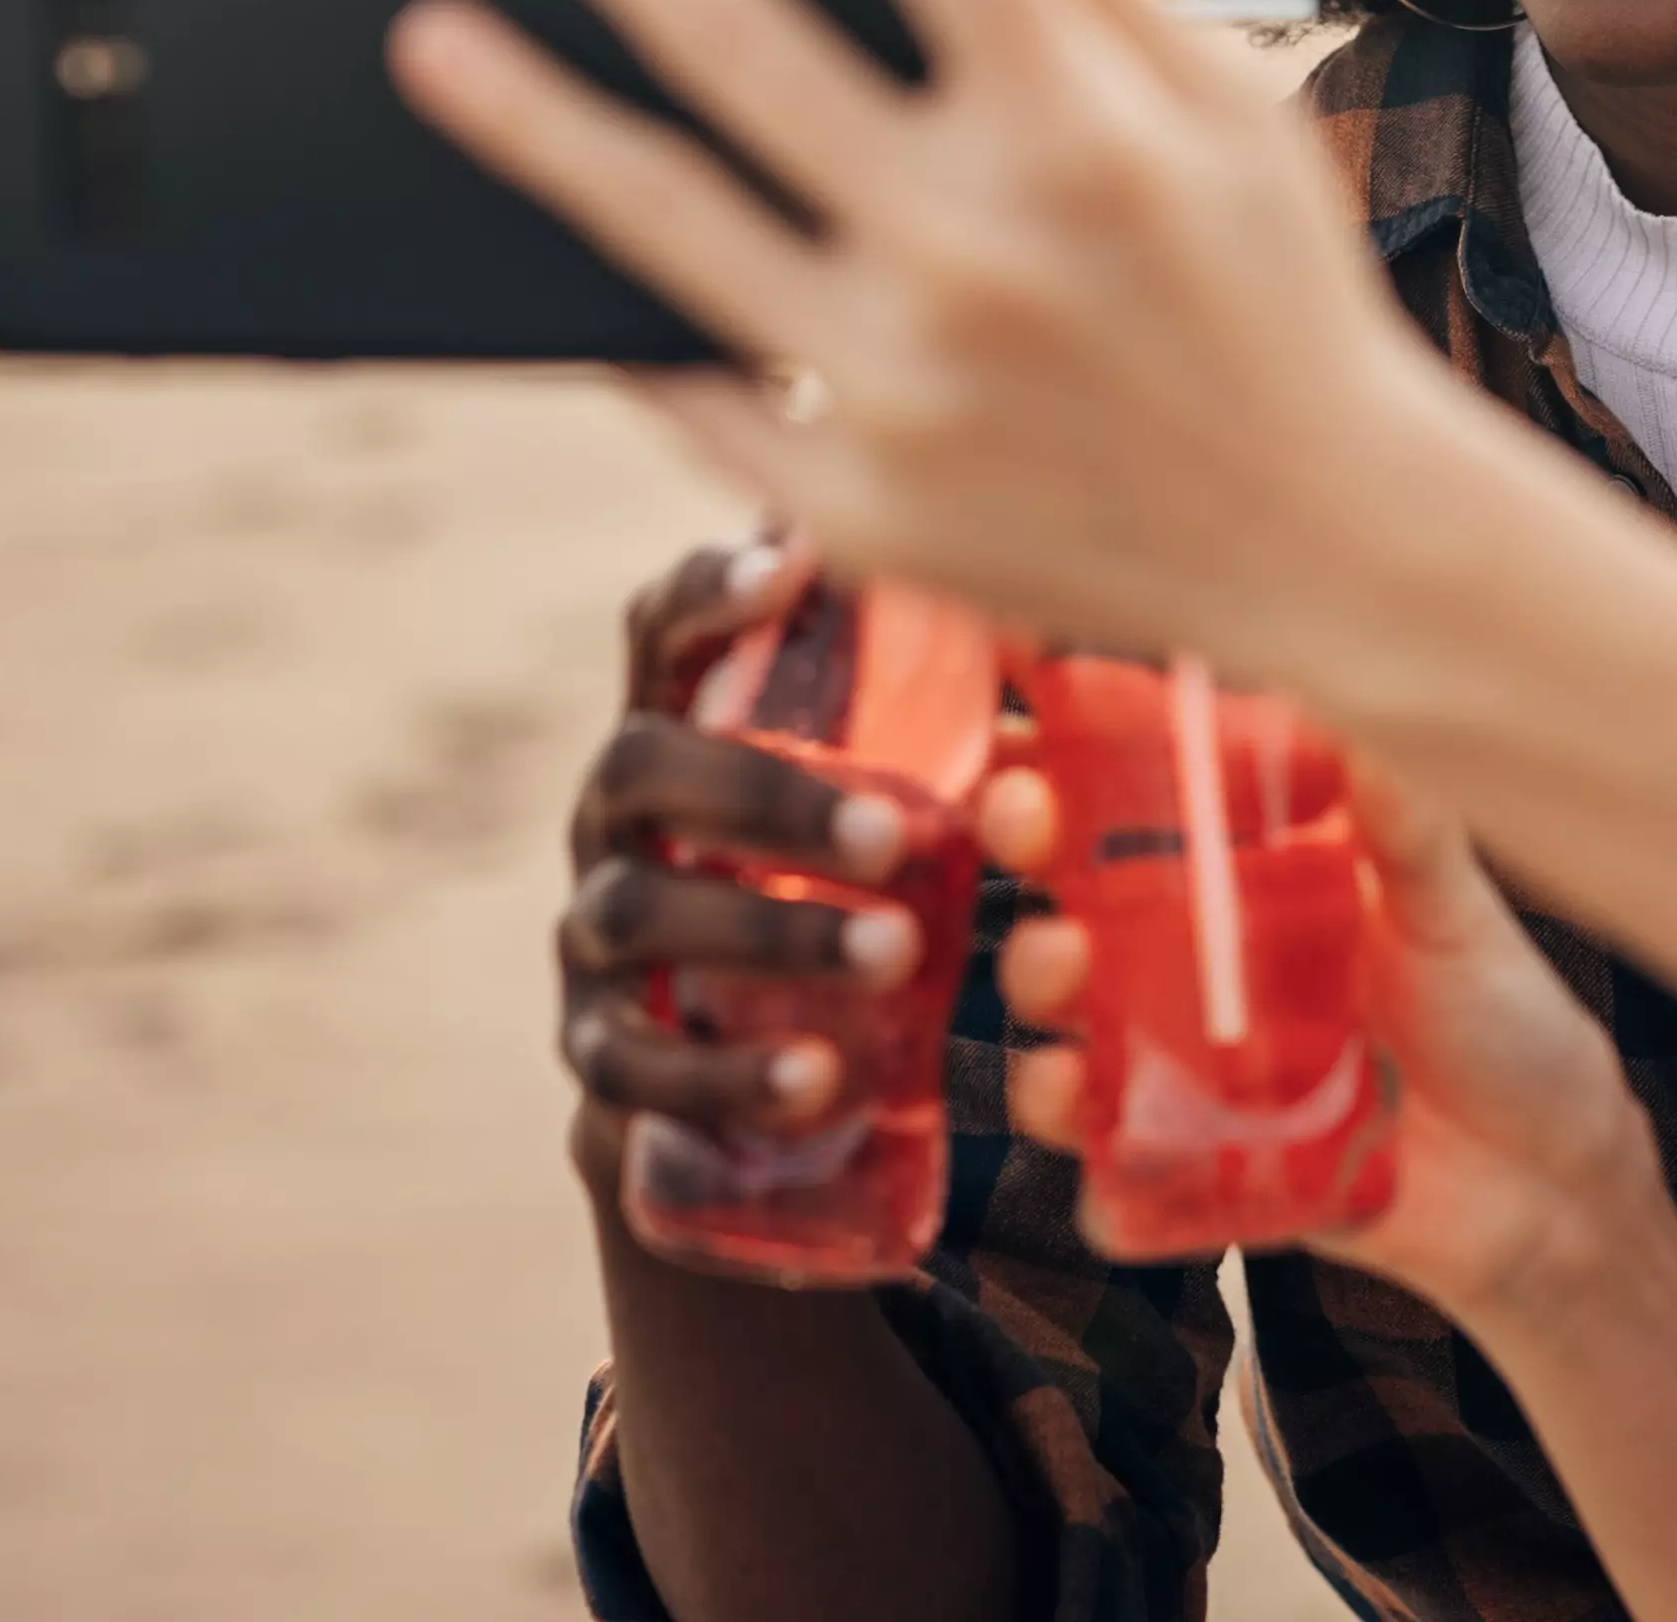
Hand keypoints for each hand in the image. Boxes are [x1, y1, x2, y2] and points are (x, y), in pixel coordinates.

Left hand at [388, 0, 1512, 680]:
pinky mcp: (859, 500)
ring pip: (664, 216)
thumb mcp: (1230, 117)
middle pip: (742, 45)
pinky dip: (619, 310)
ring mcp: (904, 383)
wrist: (1332, 549)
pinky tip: (535, 244)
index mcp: (1084, 130)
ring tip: (426, 39)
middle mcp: (979, 247)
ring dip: (529, 115)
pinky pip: (697, 381)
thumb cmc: (1276, 298)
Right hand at [556, 534, 943, 1222]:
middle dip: (770, 795)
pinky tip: (817, 1082)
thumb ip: (955, 732)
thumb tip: (1080, 635)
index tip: (802, 561)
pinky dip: (725, 1078)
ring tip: (895, 954)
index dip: (718, 587)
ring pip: (641, 915)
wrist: (752, 1115)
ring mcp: (596, 947)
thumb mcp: (891, 811)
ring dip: (769, 931)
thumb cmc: (845, 907)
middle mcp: (616, 823)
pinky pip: (636, 1073)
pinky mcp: (604, 1072)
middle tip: (898, 838)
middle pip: (649, 767)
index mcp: (684, 731)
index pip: (667, 631)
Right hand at [987, 760, 1656, 1334]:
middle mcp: (1206, 959)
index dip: (1069, 755)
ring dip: (1039, 990)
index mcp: (1257, 871)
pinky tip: (1103, 1154)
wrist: (1542, 1182)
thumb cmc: (1505, 1021)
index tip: (1026, 716)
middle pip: (1076, 891)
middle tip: (1027, 828)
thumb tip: (1353, 696)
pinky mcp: (1199, 1162)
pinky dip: (1092, 1172)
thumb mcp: (1458, 904)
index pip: (1139, 795)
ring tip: (1065, 974)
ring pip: (1070, 1020)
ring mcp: (1190, 1060)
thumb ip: (1403, 811)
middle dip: (1026, 850)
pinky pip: (1117, 1169)